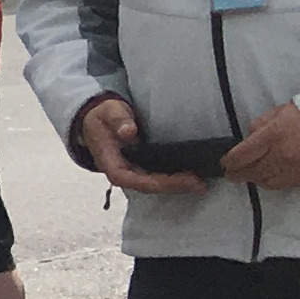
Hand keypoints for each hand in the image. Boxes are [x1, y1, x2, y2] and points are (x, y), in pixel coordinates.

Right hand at [76, 94, 201, 195]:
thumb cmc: (103, 115)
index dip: (154, 182)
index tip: (177, 179)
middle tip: (198, 184)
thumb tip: (128, 132)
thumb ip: (118, 120)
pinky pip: (158, 177)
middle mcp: (122, 171)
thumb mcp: (108, 112)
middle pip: (147, 186)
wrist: (99, 117)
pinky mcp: (142, 167)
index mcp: (109, 162)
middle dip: (172, 186)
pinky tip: (191, 176)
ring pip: (154, 184)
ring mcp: (133, 171)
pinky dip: (174, 178)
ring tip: (200, 183)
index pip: (129, 179)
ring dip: (176, 185)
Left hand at [223, 100, 299, 193]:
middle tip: (231, 174)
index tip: (225, 163)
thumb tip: (247, 141)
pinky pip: (283, 184)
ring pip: (267, 182)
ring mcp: (294, 169)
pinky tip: (268, 175)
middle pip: (252, 172)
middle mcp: (282, 156)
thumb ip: (257, 127)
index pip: (241, 156)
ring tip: (250, 174)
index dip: (229, 162)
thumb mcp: (276, 114)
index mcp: (271, 137)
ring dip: (255, 179)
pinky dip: (273, 181)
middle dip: (238, 175)